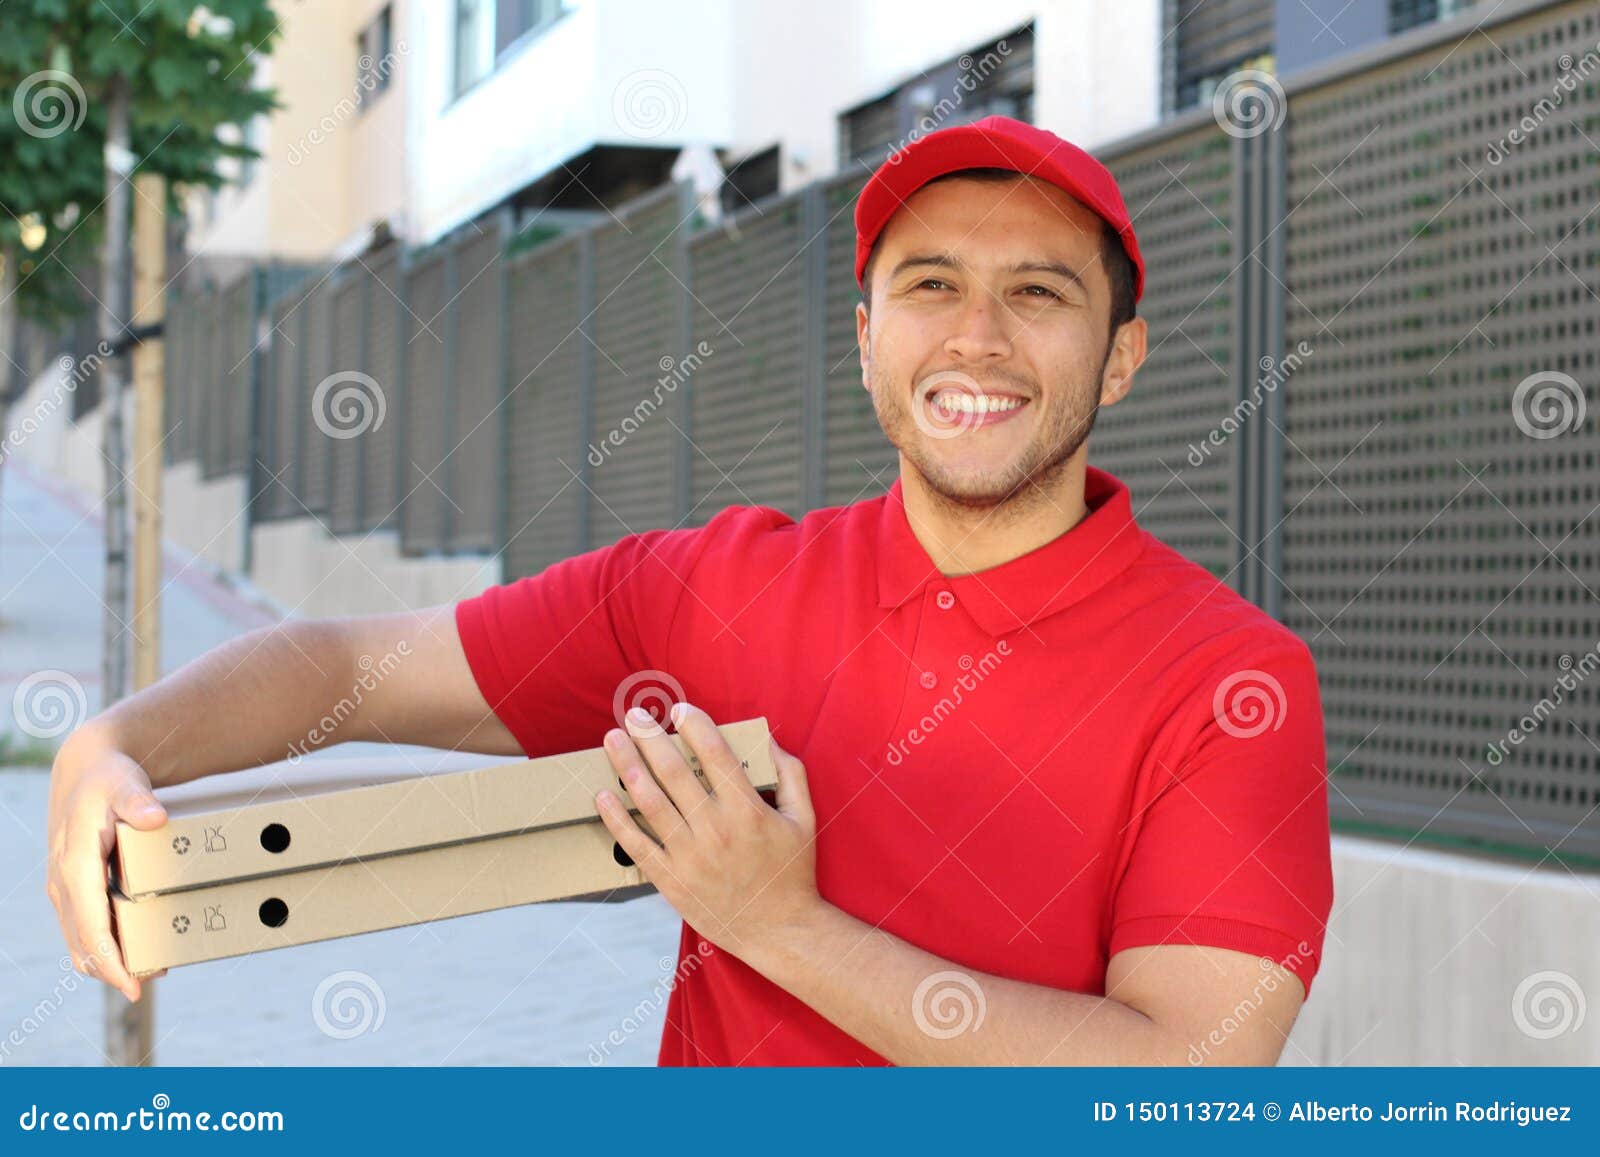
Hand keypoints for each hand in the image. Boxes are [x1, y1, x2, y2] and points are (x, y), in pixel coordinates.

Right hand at [46, 730, 169, 1000]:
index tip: (133, 986)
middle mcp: (64, 882)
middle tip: (153, 980)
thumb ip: (138, 800)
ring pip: (79, 941)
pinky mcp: (71, 890)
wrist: (86, 772)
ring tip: (149, 970)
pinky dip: (102, 946)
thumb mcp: (125, 783)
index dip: (111, 960)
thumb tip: (154, 817)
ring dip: (108, 961)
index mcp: (75, 863)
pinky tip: (131, 950)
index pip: (91, 925)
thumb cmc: (109, 779)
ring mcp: (64, 888)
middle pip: (84, 942)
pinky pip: (83, 929)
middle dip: (115, 969)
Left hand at [594, 702, 820, 959]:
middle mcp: (716, 829)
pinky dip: (616, 819)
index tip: (679, 710)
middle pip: (674, 771)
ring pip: (650, 802)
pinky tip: (603, 796)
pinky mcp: (672, 881)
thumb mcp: (805, 818)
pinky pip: (637, 844)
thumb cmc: (792, 872)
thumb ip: (791, 773)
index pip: (715, 754)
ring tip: (612, 741)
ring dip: (627, 766)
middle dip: (649, 737)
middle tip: (633, 716)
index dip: (694, 726)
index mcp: (748, 810)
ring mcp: (690, 856)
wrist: (780, 931)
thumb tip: (767, 737)